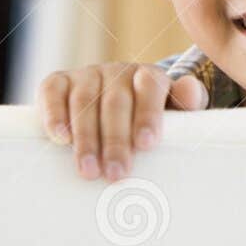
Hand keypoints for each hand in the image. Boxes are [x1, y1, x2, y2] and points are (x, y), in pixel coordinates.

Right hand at [37, 62, 207, 181]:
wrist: (116, 101)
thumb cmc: (147, 116)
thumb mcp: (173, 110)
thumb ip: (187, 102)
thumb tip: (192, 93)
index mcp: (149, 76)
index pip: (150, 87)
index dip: (148, 114)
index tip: (146, 144)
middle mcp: (118, 71)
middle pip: (116, 102)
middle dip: (116, 140)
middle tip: (117, 174)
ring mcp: (88, 74)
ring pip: (85, 102)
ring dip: (86, 138)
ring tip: (89, 170)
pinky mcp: (59, 81)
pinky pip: (53, 92)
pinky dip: (55, 114)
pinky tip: (59, 138)